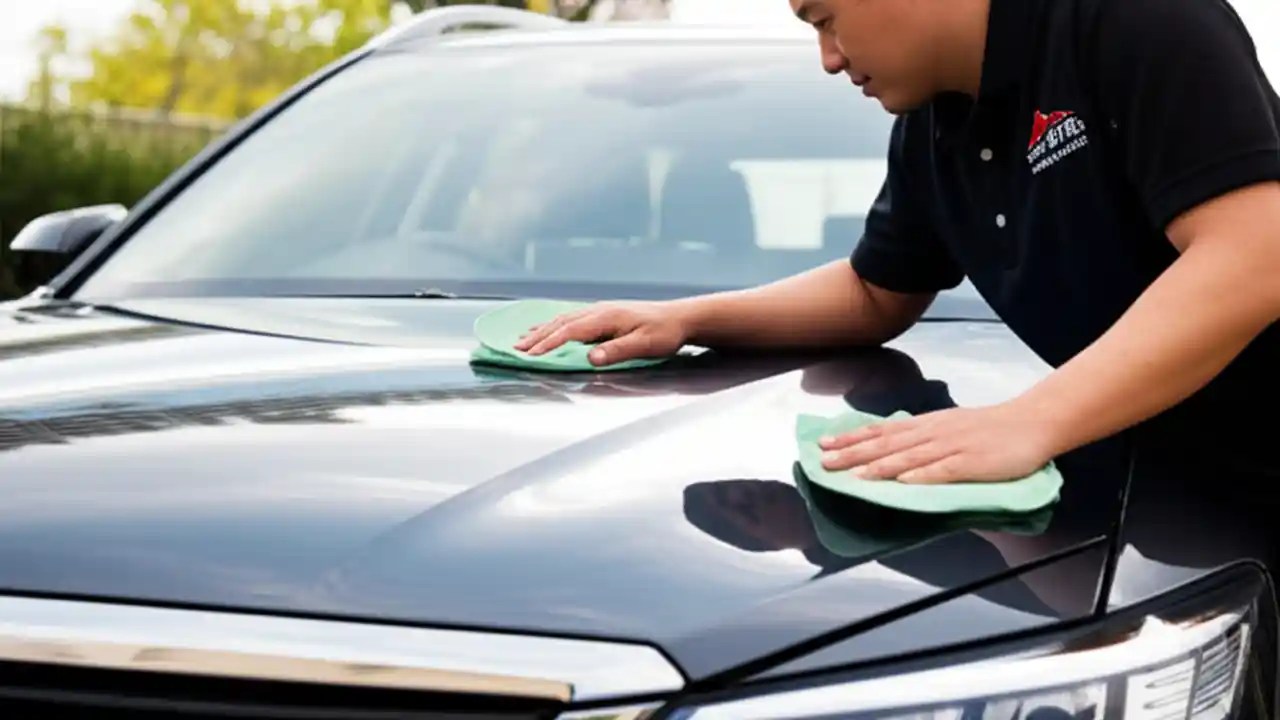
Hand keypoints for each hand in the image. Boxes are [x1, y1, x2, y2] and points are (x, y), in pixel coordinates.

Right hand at [512, 300, 692, 365]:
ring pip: (563, 319)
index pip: (569, 331)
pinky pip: (572, 317)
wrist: (681, 317)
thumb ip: (617, 351)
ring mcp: (600, 311)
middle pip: (560, 323)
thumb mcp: (645, 345)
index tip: (530, 354)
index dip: (548, 343)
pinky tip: (547, 327)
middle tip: (514, 348)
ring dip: (541, 330)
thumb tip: (590, 358)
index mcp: (606, 317)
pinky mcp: (604, 314)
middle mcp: (599, 311)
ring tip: (522, 339)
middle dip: (536, 337)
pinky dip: (554, 324)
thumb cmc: (665, 332)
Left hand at [817, 403, 1060, 483]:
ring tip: (854, 476)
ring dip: (879, 466)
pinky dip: (922, 475)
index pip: (882, 430)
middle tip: (824, 462)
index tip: (825, 444)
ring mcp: (952, 446)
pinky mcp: (972, 462)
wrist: (1031, 423)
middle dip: (853, 453)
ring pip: (909, 456)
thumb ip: (921, 437)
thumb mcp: (948, 426)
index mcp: (926, 424)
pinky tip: (903, 482)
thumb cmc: (989, 428)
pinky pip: (944, 469)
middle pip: (887, 443)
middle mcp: (933, 432)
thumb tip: (890, 449)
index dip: (852, 438)